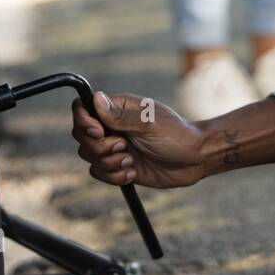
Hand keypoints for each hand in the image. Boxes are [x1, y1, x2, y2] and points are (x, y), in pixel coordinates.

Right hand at [71, 91, 207, 189]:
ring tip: (131, 160)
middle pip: (81, 135)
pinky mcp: (118, 165)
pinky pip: (99, 173)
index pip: (83, 108)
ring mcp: (114, 146)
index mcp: (117, 108)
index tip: (99, 131)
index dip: (83, 121)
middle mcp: (112, 126)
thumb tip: (95, 98)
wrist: (193, 159)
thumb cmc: (176, 134)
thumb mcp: (149, 123)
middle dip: (99, 147)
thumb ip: (120, 115)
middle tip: (124, 146)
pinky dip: (115, 176)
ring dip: (109, 163)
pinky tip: (134, 171)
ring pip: (89, 156)